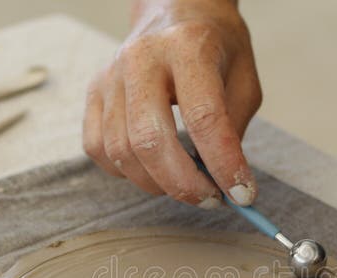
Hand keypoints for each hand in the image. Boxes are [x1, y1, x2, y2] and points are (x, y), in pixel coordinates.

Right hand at [83, 0, 261, 207]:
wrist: (177, 10)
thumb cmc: (215, 47)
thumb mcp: (243, 80)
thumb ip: (233, 130)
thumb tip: (224, 183)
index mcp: (187, 48)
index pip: (204, 118)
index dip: (223, 164)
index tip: (241, 193)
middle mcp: (141, 59)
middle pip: (150, 140)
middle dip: (184, 184)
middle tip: (211, 199)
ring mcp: (110, 75)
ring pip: (122, 152)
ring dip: (157, 183)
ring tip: (186, 185)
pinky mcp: (93, 92)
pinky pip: (98, 149)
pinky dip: (125, 172)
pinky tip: (152, 170)